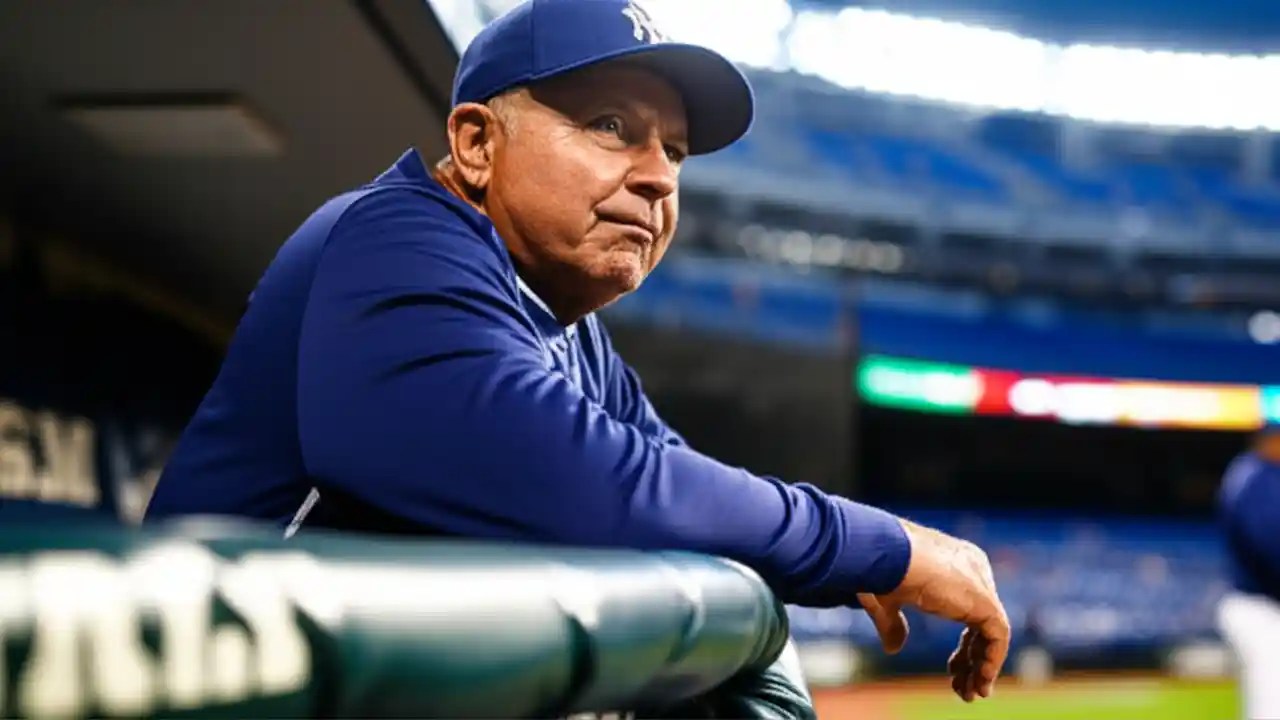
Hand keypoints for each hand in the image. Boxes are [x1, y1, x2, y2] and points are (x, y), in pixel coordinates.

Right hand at [857, 519, 1010, 702]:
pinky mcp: (985, 600)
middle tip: (962, 689)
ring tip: (971, 694)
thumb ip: (893, 624)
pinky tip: (979, 681)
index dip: (964, 645)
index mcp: (953, 564)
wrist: (887, 554)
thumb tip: (893, 649)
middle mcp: (973, 570)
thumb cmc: (881, 568)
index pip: (970, 610)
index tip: (951, 670)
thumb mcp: (886, 601)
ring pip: (993, 634)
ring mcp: (981, 583)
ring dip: (982, 668)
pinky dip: (990, 662)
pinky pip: (999, 637)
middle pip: (983, 624)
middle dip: (972, 660)